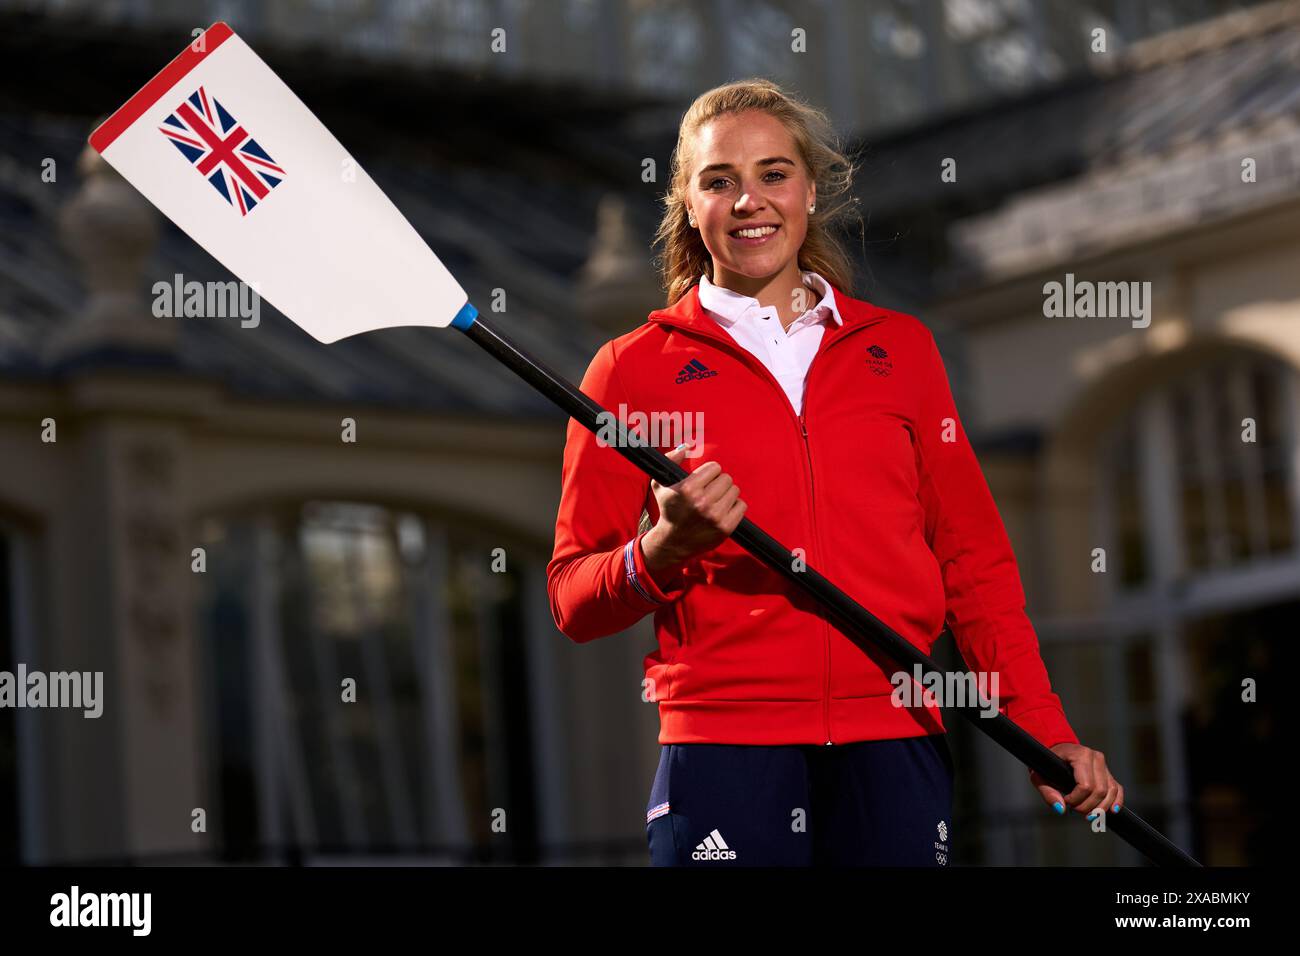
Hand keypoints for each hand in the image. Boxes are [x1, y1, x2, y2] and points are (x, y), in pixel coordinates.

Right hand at [641, 442, 746, 572]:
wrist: (673, 542)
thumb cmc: (668, 510)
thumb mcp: (659, 484)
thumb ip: (670, 459)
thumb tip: (687, 446)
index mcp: (688, 489)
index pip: (715, 467)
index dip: (709, 473)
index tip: (704, 480)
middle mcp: (702, 502)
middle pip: (726, 478)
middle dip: (719, 483)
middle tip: (710, 491)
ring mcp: (715, 516)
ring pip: (735, 491)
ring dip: (727, 494)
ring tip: (716, 501)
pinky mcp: (725, 527)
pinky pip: (741, 506)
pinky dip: (734, 507)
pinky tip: (723, 510)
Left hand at [1030, 742, 1123, 819]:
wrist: (1057, 750)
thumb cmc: (1048, 762)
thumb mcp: (1040, 776)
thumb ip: (1048, 793)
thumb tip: (1061, 808)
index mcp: (1080, 754)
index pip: (1086, 786)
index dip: (1076, 799)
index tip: (1066, 800)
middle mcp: (1095, 757)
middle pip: (1099, 791)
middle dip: (1088, 806)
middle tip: (1075, 808)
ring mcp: (1103, 765)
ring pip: (1110, 792)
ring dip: (1101, 808)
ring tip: (1088, 814)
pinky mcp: (1108, 772)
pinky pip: (1117, 789)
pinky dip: (1116, 801)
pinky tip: (1111, 811)